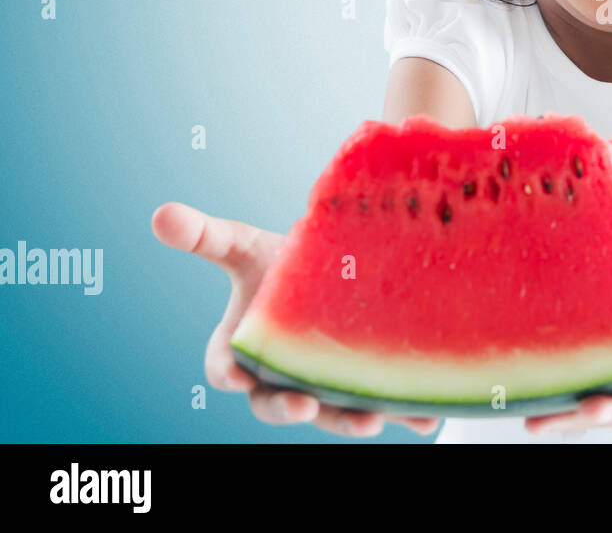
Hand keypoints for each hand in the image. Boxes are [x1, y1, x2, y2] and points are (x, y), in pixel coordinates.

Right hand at [151, 201, 439, 437]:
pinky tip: (427, 417)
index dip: (227, 372)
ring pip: (331, 413)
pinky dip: (404, 414)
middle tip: (303, 406)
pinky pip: (383, 406)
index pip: (225, 369)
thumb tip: (161, 214)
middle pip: (274, 404)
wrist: (334, 266)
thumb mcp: (244, 246)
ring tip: (369, 421)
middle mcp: (279, 378)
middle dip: (287, 409)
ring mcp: (323, 386)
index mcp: (241, 351)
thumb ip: (204, 236)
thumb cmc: (279, 263)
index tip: (234, 374)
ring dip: (348, 420)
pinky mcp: (364, 388)